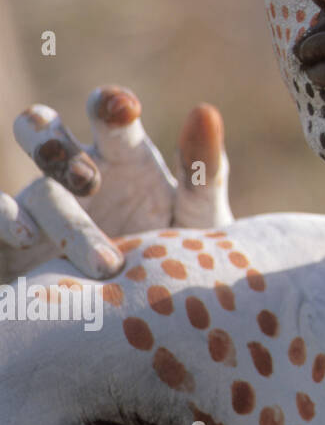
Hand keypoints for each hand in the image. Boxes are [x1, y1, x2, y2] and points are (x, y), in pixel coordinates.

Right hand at [0, 86, 231, 279]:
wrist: (160, 318)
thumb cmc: (185, 255)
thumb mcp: (202, 215)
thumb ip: (204, 169)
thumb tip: (204, 110)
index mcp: (126, 157)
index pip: (112, 117)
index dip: (110, 106)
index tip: (123, 110)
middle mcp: (76, 174)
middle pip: (44, 133)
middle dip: (55, 147)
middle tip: (89, 181)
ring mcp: (43, 207)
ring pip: (36, 192)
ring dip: (58, 216)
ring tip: (81, 246)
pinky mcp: (17, 244)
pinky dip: (4, 221)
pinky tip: (23, 237)